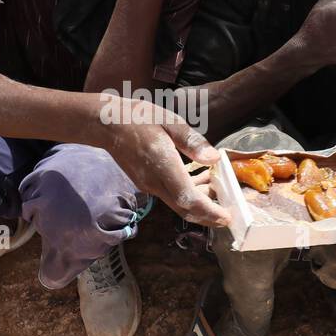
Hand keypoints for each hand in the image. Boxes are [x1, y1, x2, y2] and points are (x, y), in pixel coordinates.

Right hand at [97, 97, 231, 227]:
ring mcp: (149, 185)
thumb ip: (192, 141)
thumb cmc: (139, 118)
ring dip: (199, 203)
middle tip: (228, 215)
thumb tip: (213, 158)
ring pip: (178, 204)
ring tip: (217, 187)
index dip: (208, 211)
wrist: (107, 125)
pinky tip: (199, 179)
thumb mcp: (169, 121)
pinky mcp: (146, 184)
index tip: (226, 217)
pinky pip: (170, 196)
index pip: (188, 198)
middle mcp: (155, 182)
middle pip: (184, 209)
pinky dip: (188, 195)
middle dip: (208, 216)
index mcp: (162, 166)